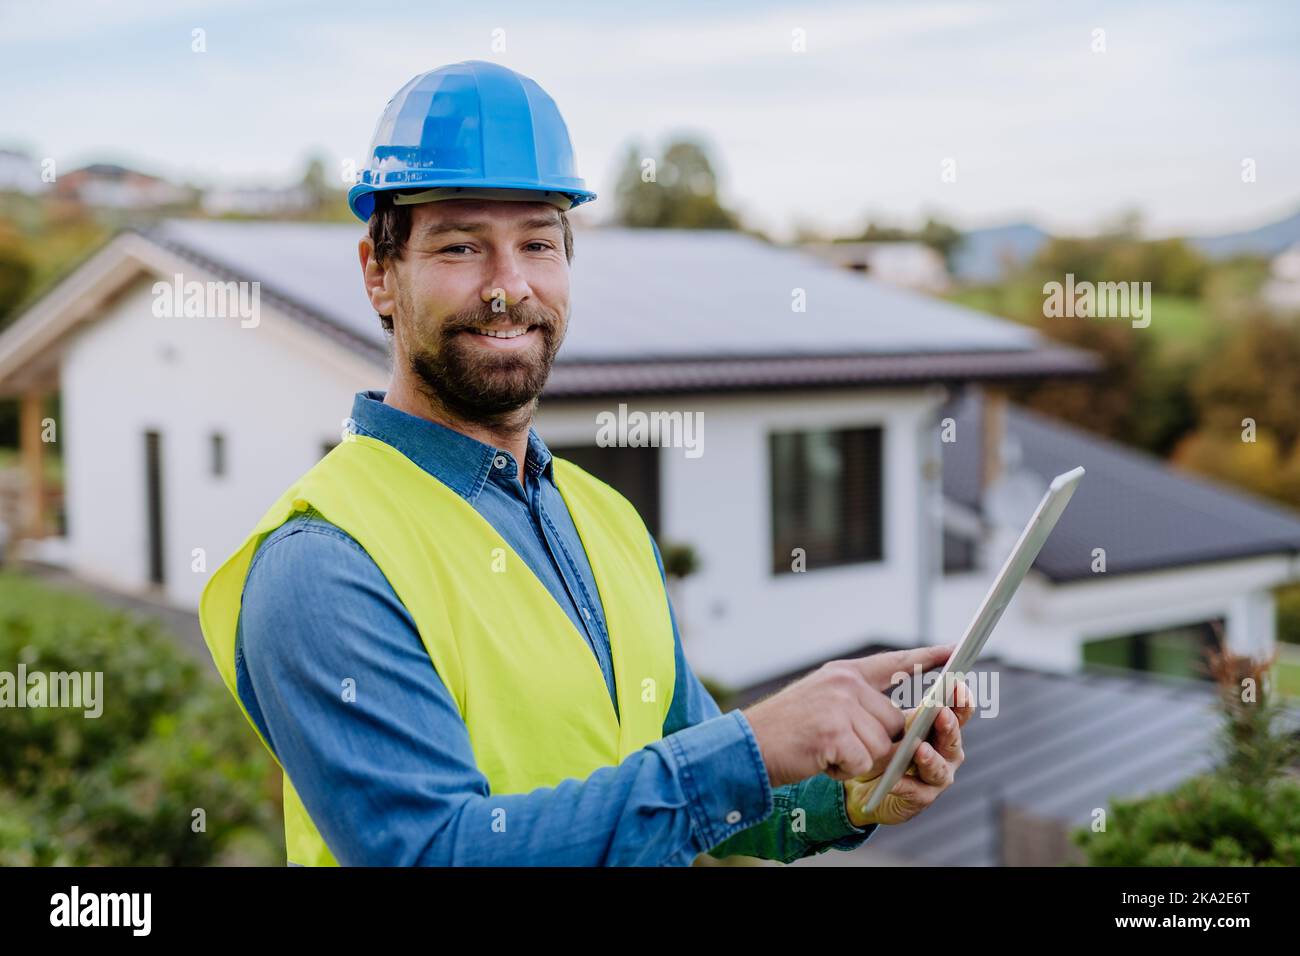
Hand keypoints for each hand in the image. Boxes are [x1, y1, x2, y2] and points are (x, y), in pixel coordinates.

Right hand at [743, 644, 954, 787]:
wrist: (746, 746)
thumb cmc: (784, 731)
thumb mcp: (821, 702)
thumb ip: (857, 704)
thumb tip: (901, 726)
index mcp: (844, 673)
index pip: (894, 663)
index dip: (927, 658)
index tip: (954, 651)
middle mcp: (845, 683)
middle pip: (894, 723)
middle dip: (877, 745)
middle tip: (839, 747)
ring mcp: (840, 706)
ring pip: (883, 747)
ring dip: (859, 760)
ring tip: (825, 751)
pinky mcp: (835, 733)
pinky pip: (864, 763)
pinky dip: (844, 771)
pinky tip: (821, 760)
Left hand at [844, 679, 973, 827]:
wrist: (865, 780)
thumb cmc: (885, 743)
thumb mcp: (894, 719)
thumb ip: (908, 704)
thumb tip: (909, 674)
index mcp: (943, 726)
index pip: (958, 710)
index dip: (960, 698)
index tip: (956, 682)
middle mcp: (947, 750)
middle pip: (953, 737)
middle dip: (948, 725)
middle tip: (941, 713)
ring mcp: (938, 775)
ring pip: (940, 767)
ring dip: (931, 758)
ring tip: (920, 749)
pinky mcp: (922, 797)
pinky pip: (916, 790)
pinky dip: (905, 783)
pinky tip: (894, 779)